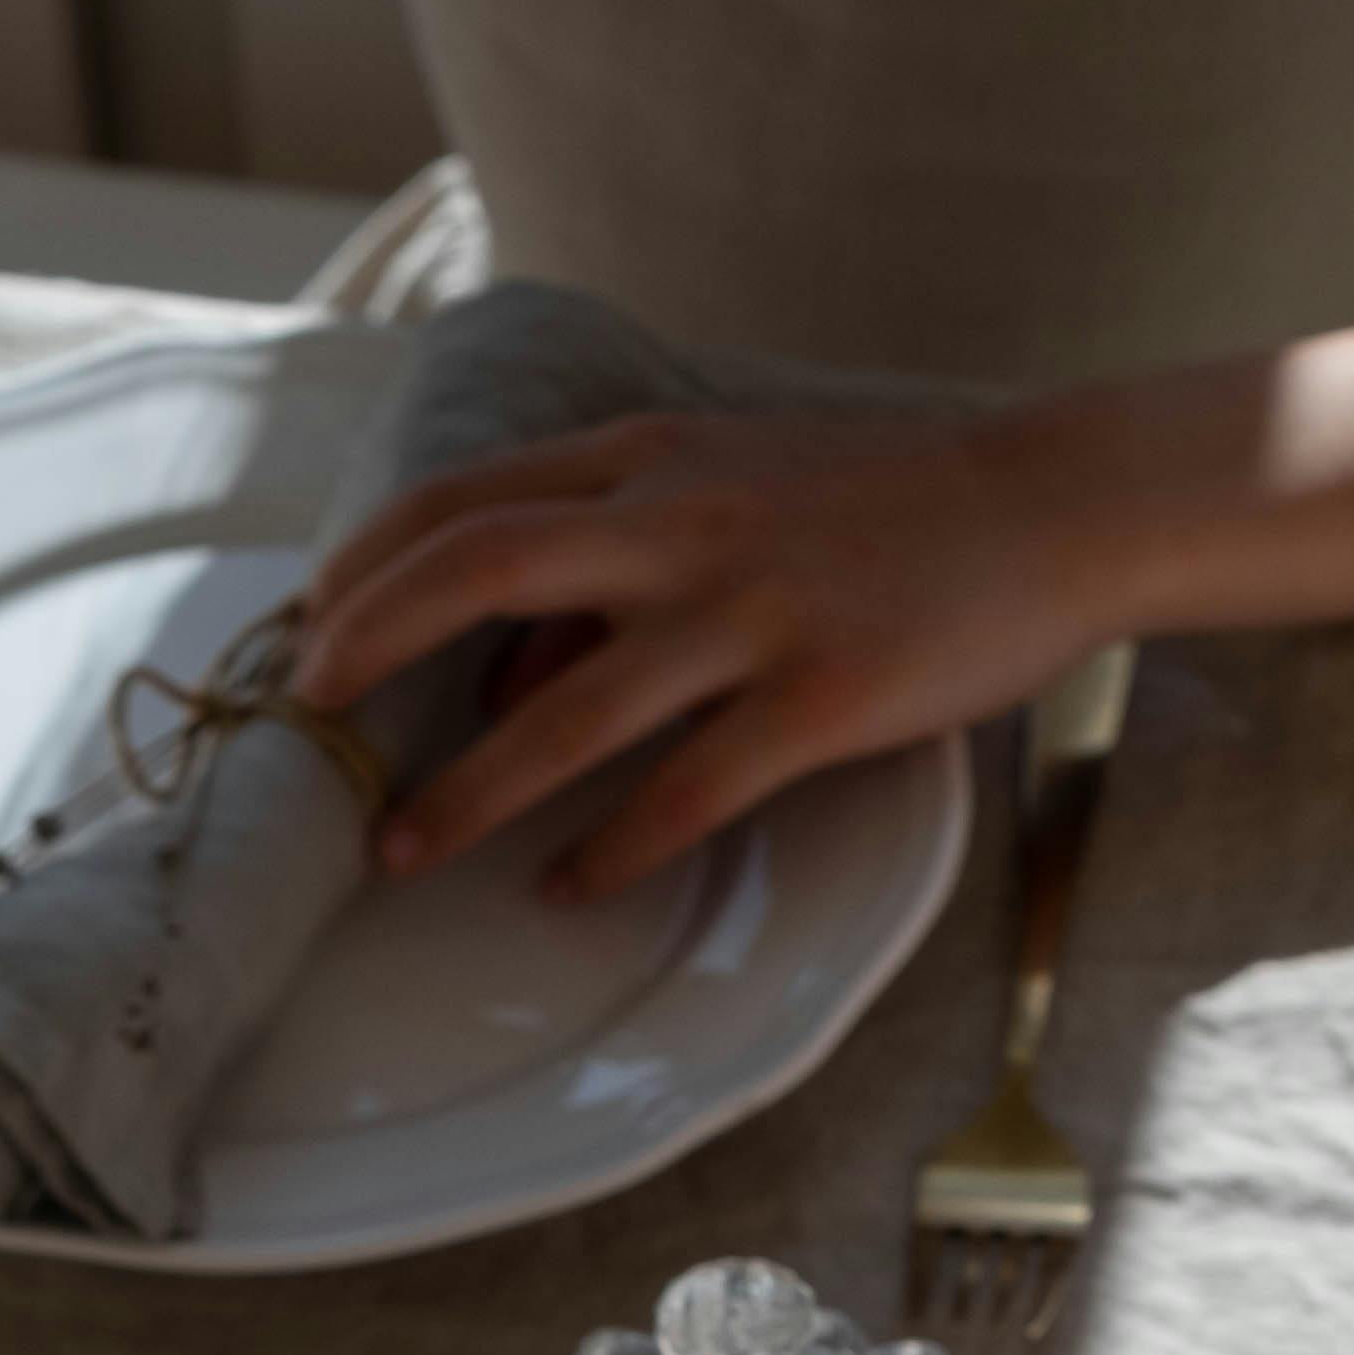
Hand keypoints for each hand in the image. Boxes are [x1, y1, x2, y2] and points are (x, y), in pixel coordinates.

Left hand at [289, 399, 1109, 895]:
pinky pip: (686, 792)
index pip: (461, 501)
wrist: (1046, 506)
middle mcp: (680, 526)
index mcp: (646, 461)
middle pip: (476, 572)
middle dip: (369, 653)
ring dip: (465, 794)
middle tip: (308, 732)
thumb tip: (507, 663)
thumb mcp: (726, 485)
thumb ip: (611, 552)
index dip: (364, 570)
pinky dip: (612, 851)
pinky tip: (569, 893)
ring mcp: (749, 613)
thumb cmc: (876, 505)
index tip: (307, 639)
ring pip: (567, 712)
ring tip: (400, 854)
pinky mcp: (819, 700)